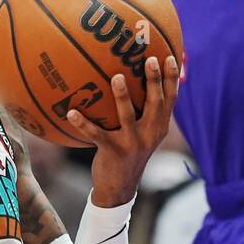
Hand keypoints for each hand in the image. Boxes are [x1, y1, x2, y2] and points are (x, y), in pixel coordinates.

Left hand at [67, 55, 180, 207]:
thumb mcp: (142, 135)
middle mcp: (150, 134)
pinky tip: (72, 112)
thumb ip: (142, 113)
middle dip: (154, 80)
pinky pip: (96, 134)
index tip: (169, 56)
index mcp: (159, 127)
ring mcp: (132, 143)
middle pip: (156, 103)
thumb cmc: (128, 152)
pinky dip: (84, 123)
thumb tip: (130, 80)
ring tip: (116, 77)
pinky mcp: (113, 152)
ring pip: (128, 116)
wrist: (120, 188)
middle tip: (150, 59)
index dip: (171, 78)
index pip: (170, 99)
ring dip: (123, 96)